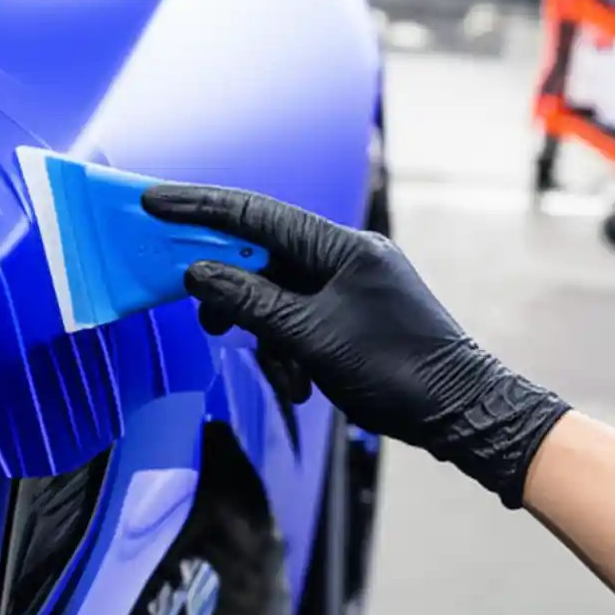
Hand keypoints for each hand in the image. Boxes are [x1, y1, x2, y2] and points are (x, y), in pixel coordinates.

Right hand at [142, 184, 570, 507]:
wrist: (462, 412)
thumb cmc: (398, 371)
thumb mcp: (310, 337)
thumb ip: (249, 301)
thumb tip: (198, 274)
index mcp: (339, 247)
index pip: (253, 214)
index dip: (197, 207)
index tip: (152, 202)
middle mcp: (345, 255)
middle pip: (261, 256)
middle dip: (231, 294)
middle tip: (204, 319)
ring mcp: (351, 284)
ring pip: (277, 295)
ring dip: (265, 337)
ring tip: (281, 375)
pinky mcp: (354, 312)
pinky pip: (299, 319)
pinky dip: (289, 349)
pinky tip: (300, 384)